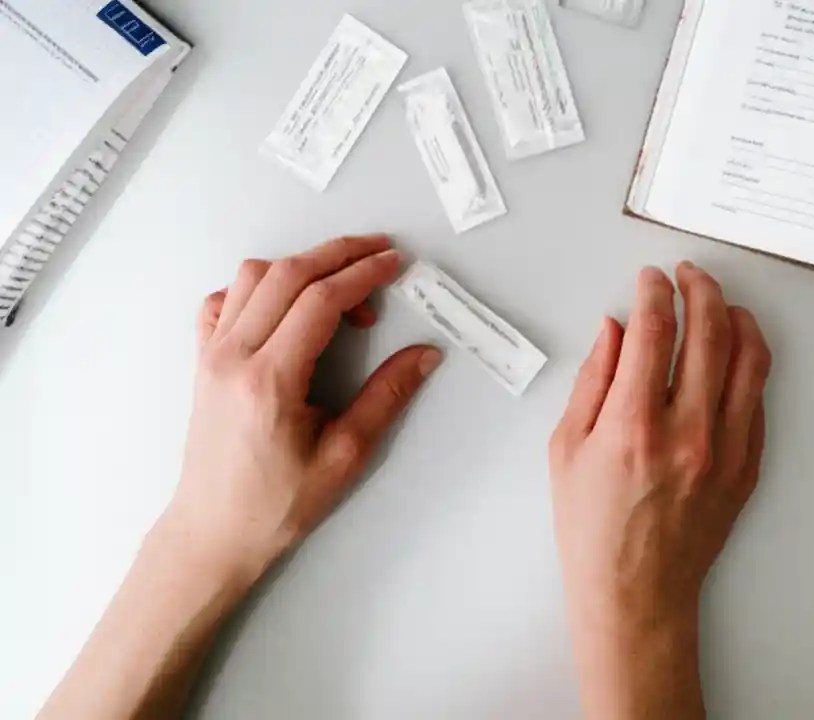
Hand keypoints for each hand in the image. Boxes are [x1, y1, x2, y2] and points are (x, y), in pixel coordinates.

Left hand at [160, 234, 441, 587]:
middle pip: (287, 274)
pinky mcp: (202, 361)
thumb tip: (424, 355)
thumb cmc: (277, 504)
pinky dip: (258, 286)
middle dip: (339, 254)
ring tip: (341, 282)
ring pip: (252, 277)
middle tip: (380, 252)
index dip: (363, 274)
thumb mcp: (344, 455)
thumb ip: (386, 398)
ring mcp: (211, 355)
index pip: (320, 300)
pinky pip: (223, 300)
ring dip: (301, 265)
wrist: (212, 532)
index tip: (395, 263)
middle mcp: (234, 356)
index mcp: (271, 379)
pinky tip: (287, 303)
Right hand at [549, 262, 770, 718]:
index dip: (654, 292)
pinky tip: (732, 355)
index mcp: (634, 426)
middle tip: (689, 276)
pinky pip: (759, 399)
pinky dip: (748, 365)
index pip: (656, 330)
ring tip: (720, 305)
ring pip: (750, 360)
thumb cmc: (593, 530)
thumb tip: (616, 330)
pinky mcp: (747, 467)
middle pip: (711, 332)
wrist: (636, 594)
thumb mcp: (567, 449)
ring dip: (737, 319)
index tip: (651, 280)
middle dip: (700, 289)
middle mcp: (688, 433)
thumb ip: (594, 380)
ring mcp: (726, 450)